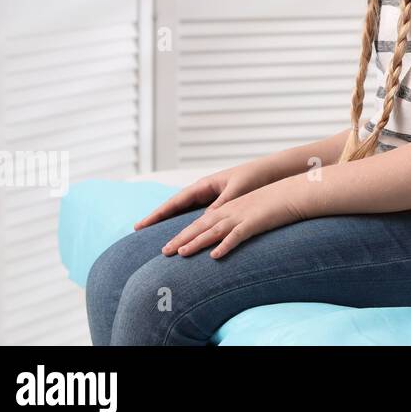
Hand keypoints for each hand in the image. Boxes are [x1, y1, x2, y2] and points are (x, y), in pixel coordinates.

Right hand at [133, 161, 277, 230]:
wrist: (272, 172)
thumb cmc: (255, 177)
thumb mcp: (237, 191)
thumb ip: (221, 203)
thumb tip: (205, 219)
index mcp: (205, 186)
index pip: (175, 202)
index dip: (157, 214)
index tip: (140, 225)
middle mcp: (205, 192)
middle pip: (176, 208)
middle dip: (158, 220)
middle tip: (138, 231)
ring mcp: (211, 199)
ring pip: (186, 214)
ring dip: (172, 225)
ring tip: (156, 238)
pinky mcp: (221, 207)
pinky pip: (201, 218)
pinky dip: (191, 227)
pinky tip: (184, 237)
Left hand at [160, 177, 305, 259]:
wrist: (296, 191)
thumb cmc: (277, 202)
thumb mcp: (255, 211)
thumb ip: (241, 223)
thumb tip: (229, 238)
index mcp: (230, 208)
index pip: (201, 221)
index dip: (184, 232)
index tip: (169, 244)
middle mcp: (232, 211)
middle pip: (201, 225)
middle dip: (181, 238)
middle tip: (163, 251)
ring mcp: (242, 215)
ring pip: (214, 230)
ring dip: (196, 242)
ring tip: (180, 253)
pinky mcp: (255, 221)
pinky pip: (238, 235)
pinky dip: (225, 245)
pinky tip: (215, 256)